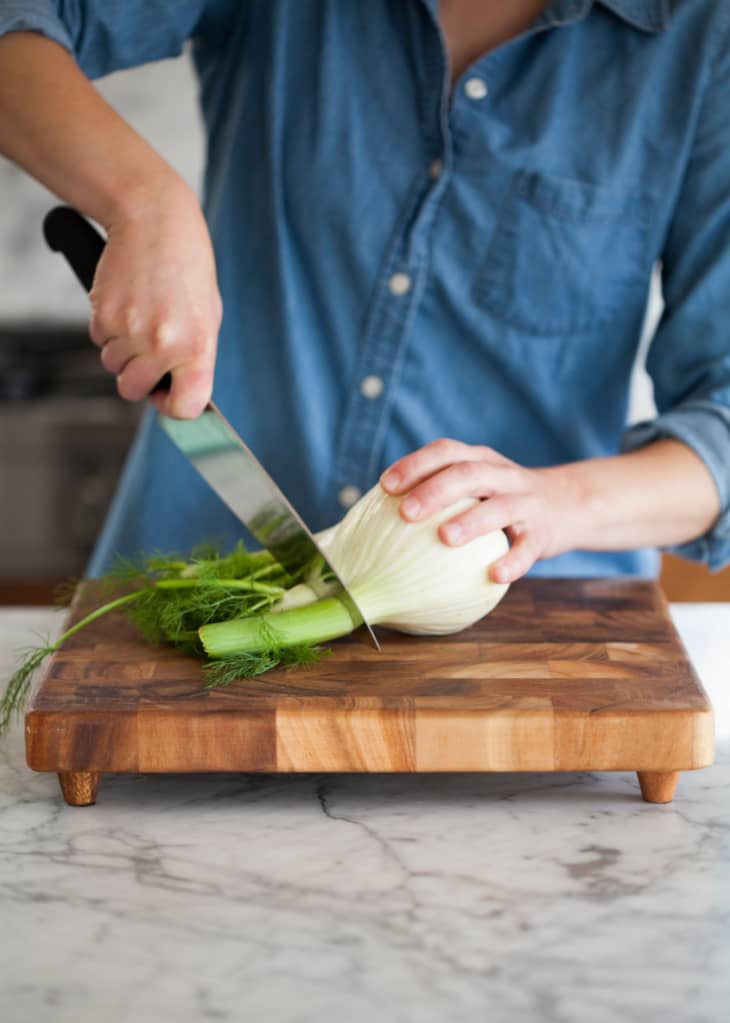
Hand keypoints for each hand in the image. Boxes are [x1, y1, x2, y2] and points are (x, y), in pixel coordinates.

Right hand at [89, 175, 221, 418]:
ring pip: (113, 366)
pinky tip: (126, 303)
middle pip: (134, 391)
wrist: (155, 221)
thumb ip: (194, 359)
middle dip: (139, 377)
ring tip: (142, 316)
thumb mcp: (207, 317)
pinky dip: (108, 329)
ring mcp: (131, 331)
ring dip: (123, 350)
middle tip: (150, 351)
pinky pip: (99, 342)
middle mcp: (164, 344)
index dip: (173, 407)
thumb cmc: (187, 270)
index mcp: (197, 348)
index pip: (184, 407)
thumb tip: (178, 396)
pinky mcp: (103, 315)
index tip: (169, 396)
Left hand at [380, 439, 570, 582]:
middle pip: (468, 473)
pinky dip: (512, 561)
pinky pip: (528, 548)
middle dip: (435, 490)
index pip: (445, 452)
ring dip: (471, 521)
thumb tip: (374, 524)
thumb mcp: (475, 486)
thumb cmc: (500, 500)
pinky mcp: (543, 534)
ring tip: (444, 538)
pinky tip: (494, 575)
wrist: (568, 505)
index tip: (385, 485)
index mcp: (480, 460)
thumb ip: (439, 494)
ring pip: (500, 507)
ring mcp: (526, 503)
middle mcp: (502, 475)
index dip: (415, 464)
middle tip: (405, 512)